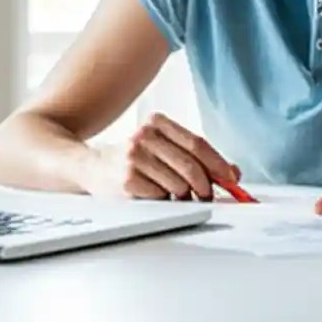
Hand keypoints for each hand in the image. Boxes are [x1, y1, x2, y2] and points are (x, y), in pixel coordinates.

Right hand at [83, 112, 238, 200]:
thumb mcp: (162, 148)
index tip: (231, 177)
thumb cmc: (131, 159)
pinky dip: (165, 199)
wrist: (88, 166)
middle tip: (208, 195)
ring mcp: (134, 157)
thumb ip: (195, 156)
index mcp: (157, 122)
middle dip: (206, 184)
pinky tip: (154, 194)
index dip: (218, 163)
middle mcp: (145, 136)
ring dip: (185, 195)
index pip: (197, 143)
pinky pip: (161, 195)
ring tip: (176, 194)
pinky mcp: (126, 180)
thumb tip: (232, 171)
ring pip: (179, 183)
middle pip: (191, 164)